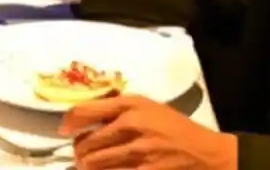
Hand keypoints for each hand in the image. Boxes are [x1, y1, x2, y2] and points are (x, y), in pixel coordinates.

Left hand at [60, 94, 236, 169]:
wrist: (206, 152)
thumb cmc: (175, 127)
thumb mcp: (149, 107)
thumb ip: (119, 108)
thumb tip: (84, 115)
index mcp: (131, 105)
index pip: (87, 111)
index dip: (70, 122)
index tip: (64, 129)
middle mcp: (132, 125)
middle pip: (87, 142)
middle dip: (79, 151)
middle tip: (79, 155)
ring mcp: (138, 152)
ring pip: (95, 163)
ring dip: (86, 167)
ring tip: (86, 167)